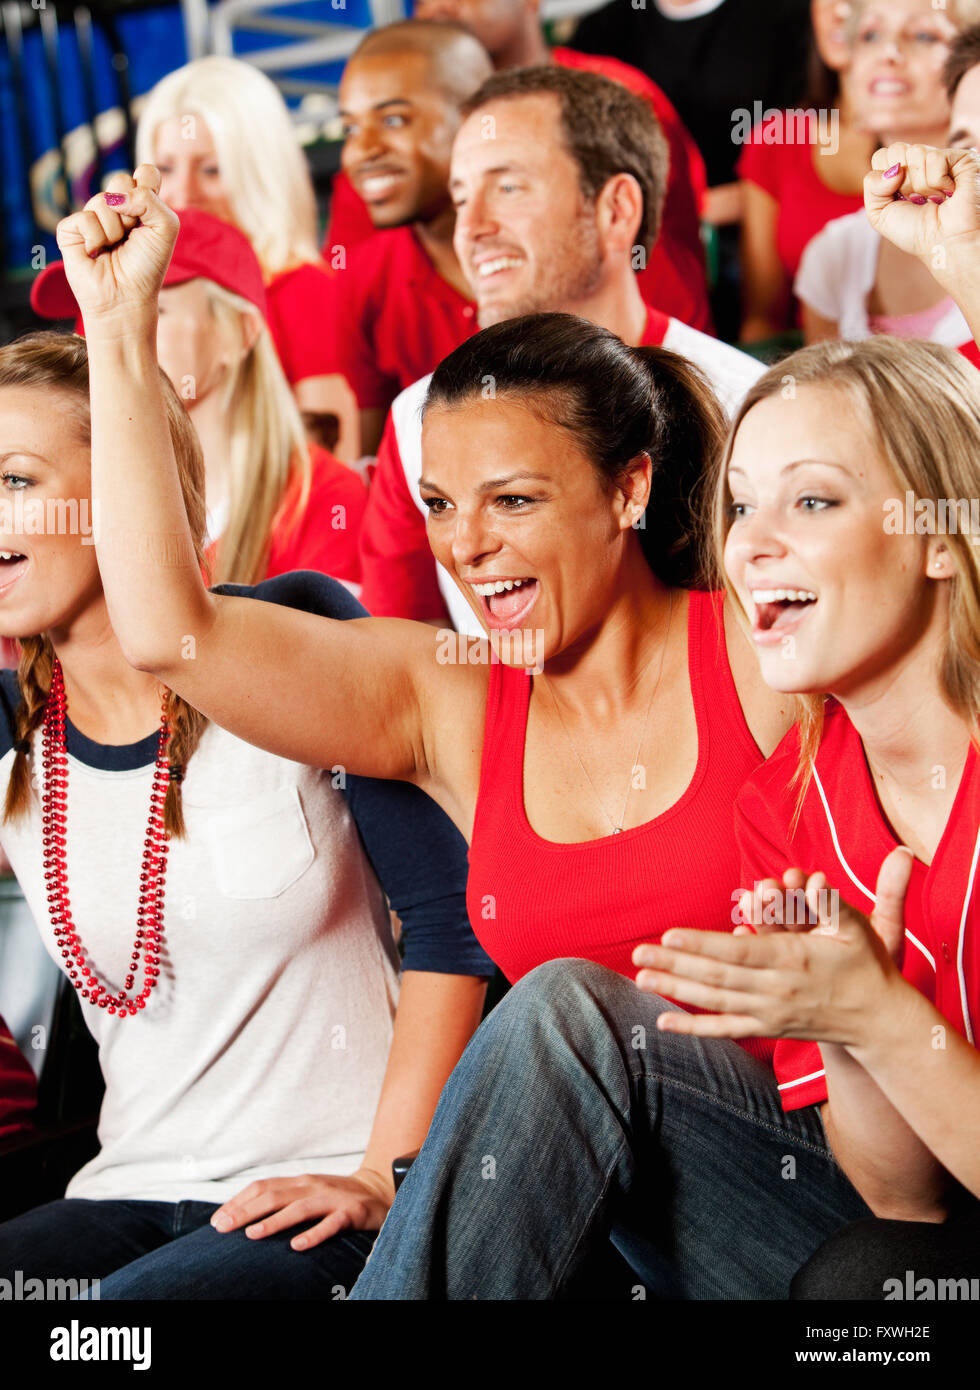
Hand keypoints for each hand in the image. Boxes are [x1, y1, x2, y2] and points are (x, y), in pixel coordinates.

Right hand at [56, 165, 178, 326]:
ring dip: (114, 230)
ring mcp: (92, 217)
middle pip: (121, 179)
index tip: (149, 212)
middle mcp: (116, 207)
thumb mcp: (165, 228)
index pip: (145, 172)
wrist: (126, 298)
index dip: (148, 185)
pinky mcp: (71, 230)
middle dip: (131, 209)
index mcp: (141, 204)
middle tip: (132, 234)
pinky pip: (83, 218)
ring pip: (102, 200)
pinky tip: (95, 253)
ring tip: (114, 248)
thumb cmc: (148, 266)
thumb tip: (114, 197)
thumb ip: (150, 198)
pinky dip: (94, 239)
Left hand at [209, 1167, 393, 1250]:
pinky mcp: (351, 1213)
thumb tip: (242, 1218)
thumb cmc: (334, 1198)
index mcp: (299, 1181)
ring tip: (252, 1235)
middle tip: (223, 1228)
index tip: (217, 1221)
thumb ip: (281, 1201)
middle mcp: (312, 1186)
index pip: (262, 1187)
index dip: (238, 1202)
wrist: (380, 1191)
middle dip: (246, 1212)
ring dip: (274, 1221)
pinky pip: (331, 1224)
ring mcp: (331, 1198)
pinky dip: (314, 1234)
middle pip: (274, 1195)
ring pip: (299, 1207)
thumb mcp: (307, 1194)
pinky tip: (297, 1246)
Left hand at [630, 848, 913, 1046]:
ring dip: (675, 990)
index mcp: (793, 960)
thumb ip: (830, 905)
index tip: (669, 935)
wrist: (879, 1020)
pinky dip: (693, 1029)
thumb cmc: (865, 964)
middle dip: (675, 964)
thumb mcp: (856, 928)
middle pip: (717, 977)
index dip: (702, 944)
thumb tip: (813, 882)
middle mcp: (777, 990)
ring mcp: (771, 1014)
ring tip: (641, 978)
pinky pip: (726, 1030)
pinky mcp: (769, 1028)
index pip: (739, 952)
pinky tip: (664, 1023)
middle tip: (637, 954)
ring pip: (715, 1002)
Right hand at [731, 859, 905, 968]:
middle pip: (788, 909)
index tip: (794, 874)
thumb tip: (905, 852)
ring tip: (749, 902)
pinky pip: (762, 955)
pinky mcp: (781, 969)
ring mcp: (794, 950)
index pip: (814, 894)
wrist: (873, 1012)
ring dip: (759, 915)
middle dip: (776, 897)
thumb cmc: (880, 966)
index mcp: (831, 916)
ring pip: (772, 929)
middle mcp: (809, 929)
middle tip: (767, 887)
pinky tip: (743, 934)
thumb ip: (891, 892)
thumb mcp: (887, 930)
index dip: (803, 883)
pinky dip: (751, 943)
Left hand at [865, 143, 979, 274]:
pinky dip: (938, 181)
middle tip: (917, 199)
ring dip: (921, 185)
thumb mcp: (880, 214)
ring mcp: (940, 157)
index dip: (884, 180)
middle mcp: (920, 161)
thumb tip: (894, 168)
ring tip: (935, 198)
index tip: (899, 199)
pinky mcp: (960, 157)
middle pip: (895, 150)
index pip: (882, 156)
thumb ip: (872, 186)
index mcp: (901, 172)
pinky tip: (949, 192)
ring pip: (915, 152)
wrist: (944, 243)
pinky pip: (934, 157)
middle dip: (901, 182)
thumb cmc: (916, 232)